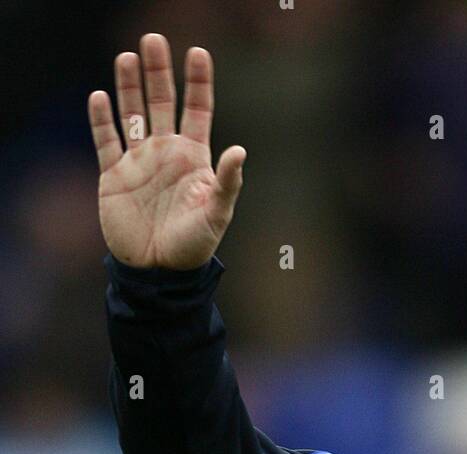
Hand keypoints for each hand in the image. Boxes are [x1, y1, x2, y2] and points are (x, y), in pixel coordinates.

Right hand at [87, 33, 245, 269]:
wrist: (158, 273)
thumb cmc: (193, 246)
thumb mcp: (216, 214)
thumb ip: (227, 183)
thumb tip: (239, 151)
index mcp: (193, 158)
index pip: (198, 110)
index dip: (198, 81)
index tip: (197, 52)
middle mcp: (166, 153)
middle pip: (161, 102)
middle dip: (158, 71)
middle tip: (153, 39)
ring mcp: (139, 162)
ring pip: (132, 114)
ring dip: (129, 86)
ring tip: (127, 57)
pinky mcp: (114, 176)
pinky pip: (106, 141)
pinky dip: (102, 120)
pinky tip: (99, 96)